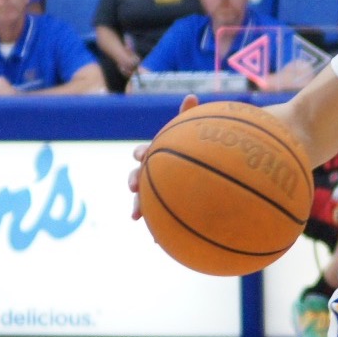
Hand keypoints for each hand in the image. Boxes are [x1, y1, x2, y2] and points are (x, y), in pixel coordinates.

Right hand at [128, 94, 198, 218]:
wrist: (204, 176)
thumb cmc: (196, 150)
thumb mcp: (194, 133)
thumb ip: (189, 117)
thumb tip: (191, 95)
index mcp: (158, 155)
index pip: (145, 151)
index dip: (142, 153)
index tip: (141, 155)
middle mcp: (154, 173)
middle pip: (138, 176)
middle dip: (133, 181)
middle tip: (133, 186)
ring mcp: (158, 192)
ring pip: (144, 200)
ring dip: (139, 207)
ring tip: (136, 216)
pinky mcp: (165, 210)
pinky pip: (160, 220)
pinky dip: (159, 229)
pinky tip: (159, 241)